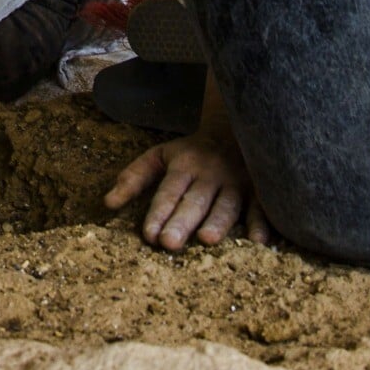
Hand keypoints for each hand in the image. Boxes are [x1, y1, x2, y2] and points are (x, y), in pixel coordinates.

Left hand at [105, 131, 272, 250]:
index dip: (159, 212)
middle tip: (169, 243)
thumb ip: (134, 177)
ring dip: (217, 222)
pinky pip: (262, 205)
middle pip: (194, 201)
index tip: (148, 235)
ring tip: (206, 240)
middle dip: (181, 221)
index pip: (169, 191)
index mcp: (184, 165)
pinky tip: (259, 241)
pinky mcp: (259, 188)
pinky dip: (262, 222)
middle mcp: (210, 174)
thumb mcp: (159, 156)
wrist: (233, 127)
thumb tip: (108, 203)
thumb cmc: (190, 152)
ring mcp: (236, 181)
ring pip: (226, 204)